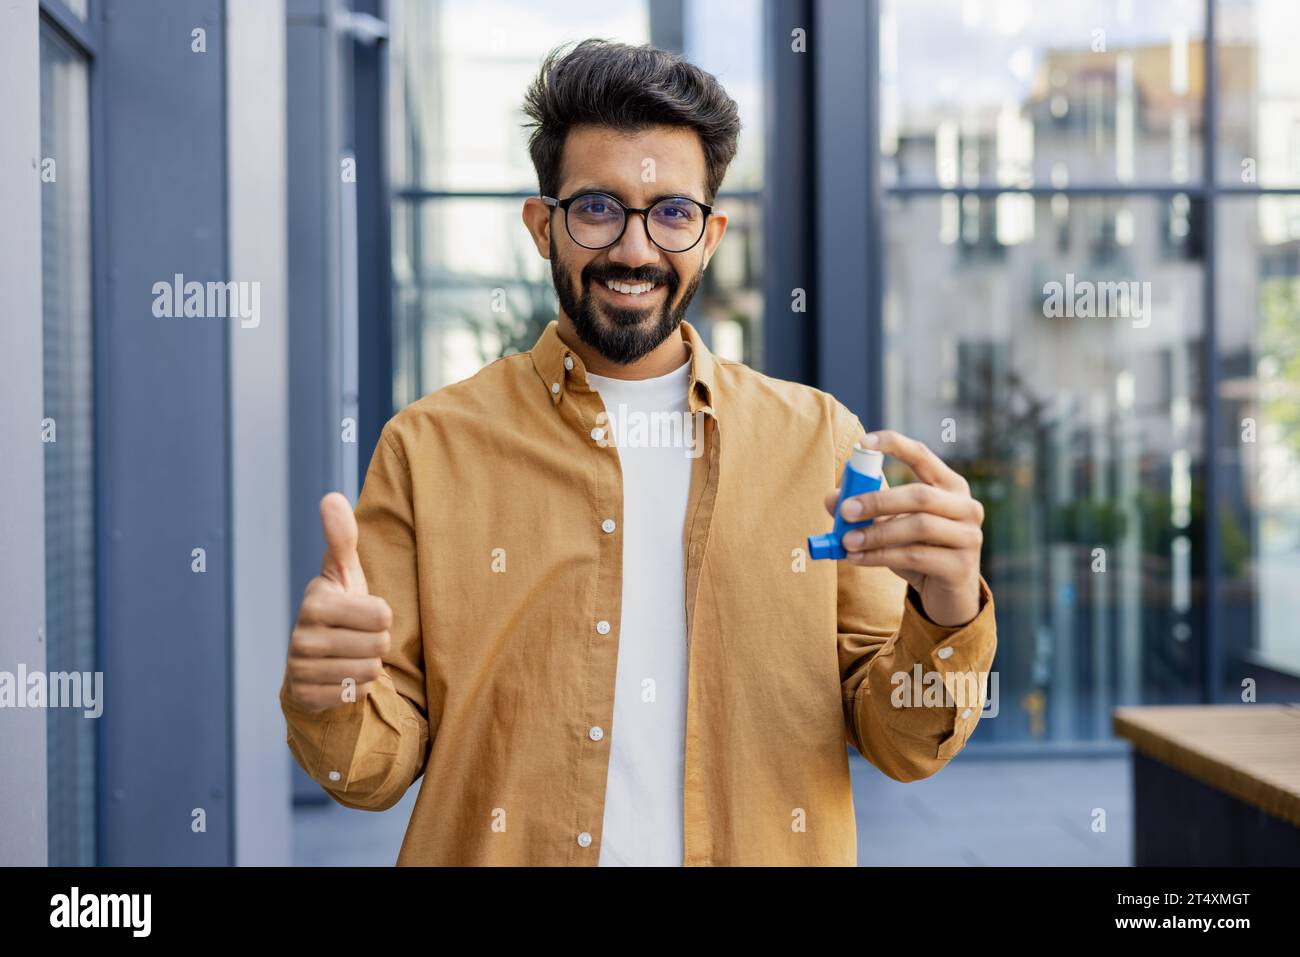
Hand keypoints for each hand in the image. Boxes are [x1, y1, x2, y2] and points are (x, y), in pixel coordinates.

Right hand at [284, 493, 392, 711]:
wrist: (315, 662)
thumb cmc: (341, 610)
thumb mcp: (345, 574)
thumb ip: (342, 539)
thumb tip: (332, 496)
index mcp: (316, 602)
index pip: (382, 614)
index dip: (382, 616)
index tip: (363, 612)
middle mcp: (302, 635)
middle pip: (378, 646)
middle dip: (377, 643)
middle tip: (358, 637)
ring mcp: (301, 668)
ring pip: (369, 671)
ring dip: (368, 665)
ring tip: (350, 655)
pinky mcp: (306, 697)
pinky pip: (356, 694)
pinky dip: (356, 688)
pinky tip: (341, 677)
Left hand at [823, 430, 983, 626]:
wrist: (947, 595)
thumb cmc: (918, 551)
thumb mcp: (890, 527)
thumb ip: (865, 510)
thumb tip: (831, 499)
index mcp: (949, 486)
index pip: (922, 455)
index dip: (894, 445)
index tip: (862, 444)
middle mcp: (966, 506)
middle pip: (919, 495)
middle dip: (878, 501)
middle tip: (845, 510)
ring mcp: (969, 536)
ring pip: (918, 527)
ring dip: (876, 533)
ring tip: (846, 541)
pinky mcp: (961, 566)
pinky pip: (916, 556)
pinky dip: (881, 557)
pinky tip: (857, 559)